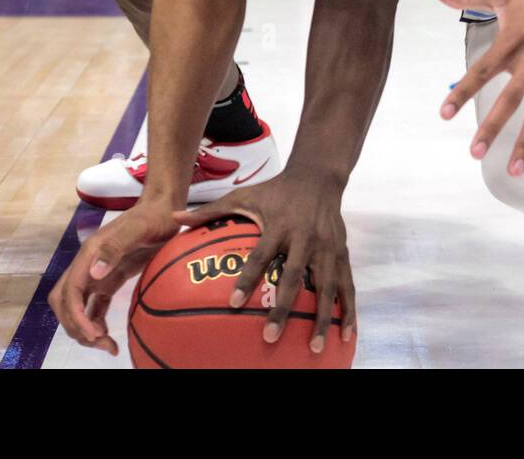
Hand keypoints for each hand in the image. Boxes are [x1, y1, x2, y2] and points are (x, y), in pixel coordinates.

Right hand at [47, 202, 179, 355]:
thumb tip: (94, 275)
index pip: (70, 291)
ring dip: (85, 328)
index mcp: (90, 254)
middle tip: (101, 343)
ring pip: (78, 308)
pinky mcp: (109, 280)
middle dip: (76, 326)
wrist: (163, 208)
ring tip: (108, 346)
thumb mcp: (139, 228)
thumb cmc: (154, 217)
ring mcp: (98, 273)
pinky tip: (108, 336)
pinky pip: (95, 307)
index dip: (75, 315)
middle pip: (66, 303)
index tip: (92, 334)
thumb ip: (115, 247)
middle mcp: (88, 265)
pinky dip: (96, 323)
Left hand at [175, 168, 355, 353]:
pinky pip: (347, 285)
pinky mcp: (342, 252)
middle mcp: (305, 237)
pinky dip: (348, 310)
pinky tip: (347, 335)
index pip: (261, 255)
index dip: (248, 278)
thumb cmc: (275, 189)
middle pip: (295, 277)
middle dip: (284, 308)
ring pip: (328, 286)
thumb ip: (210, 210)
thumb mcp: (244, 195)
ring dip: (324, 318)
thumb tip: (174, 218)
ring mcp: (327, 247)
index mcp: (279, 225)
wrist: (319, 176)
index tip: (234, 304)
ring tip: (316, 348)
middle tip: (270, 337)